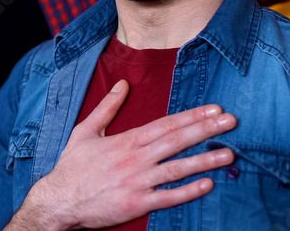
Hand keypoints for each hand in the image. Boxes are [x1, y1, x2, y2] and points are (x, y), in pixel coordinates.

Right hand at [6, 80, 235, 230]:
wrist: (58, 200)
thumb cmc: (72, 167)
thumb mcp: (85, 131)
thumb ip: (107, 108)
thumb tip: (122, 84)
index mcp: (126, 140)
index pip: (165, 124)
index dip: (192, 116)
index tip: (214, 109)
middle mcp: (135, 159)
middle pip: (176, 141)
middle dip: (206, 130)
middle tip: (230, 122)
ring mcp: (138, 182)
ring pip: (177, 168)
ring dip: (205, 160)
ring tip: (229, 153)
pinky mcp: (137, 204)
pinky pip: (168, 197)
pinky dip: (189, 191)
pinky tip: (208, 184)